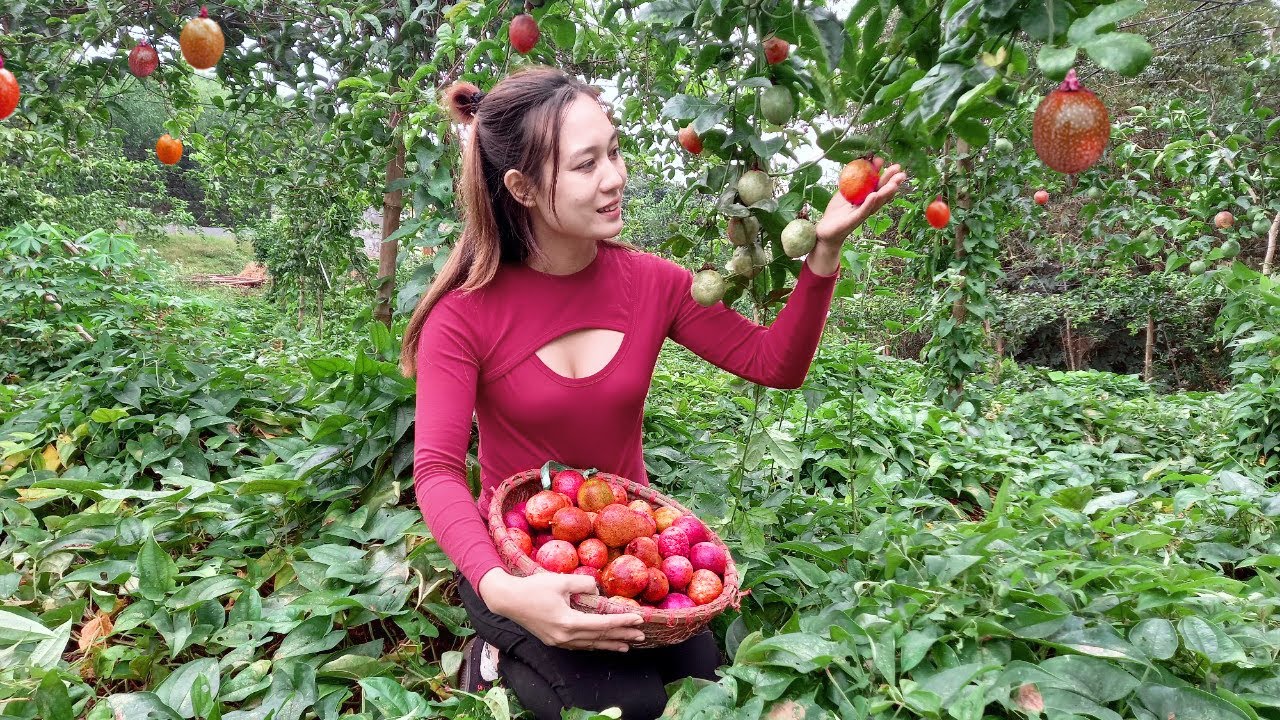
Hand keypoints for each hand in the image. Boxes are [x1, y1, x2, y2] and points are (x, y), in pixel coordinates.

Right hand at [477, 569, 645, 651]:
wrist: (507, 600)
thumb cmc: (533, 588)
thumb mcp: (561, 581)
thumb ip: (584, 584)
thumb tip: (597, 591)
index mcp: (568, 622)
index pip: (603, 624)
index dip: (622, 622)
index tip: (639, 620)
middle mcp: (565, 636)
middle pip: (599, 637)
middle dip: (622, 636)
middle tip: (641, 636)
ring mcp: (558, 641)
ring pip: (590, 644)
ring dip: (610, 644)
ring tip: (627, 646)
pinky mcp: (553, 640)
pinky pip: (580, 645)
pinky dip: (594, 644)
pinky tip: (602, 644)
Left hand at [814, 157, 907, 246]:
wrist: (826, 230)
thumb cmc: (837, 210)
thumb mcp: (846, 190)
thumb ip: (855, 178)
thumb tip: (862, 162)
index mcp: (867, 198)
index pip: (879, 185)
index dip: (885, 175)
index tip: (891, 164)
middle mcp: (868, 206)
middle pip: (883, 193)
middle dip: (893, 182)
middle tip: (901, 172)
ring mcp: (862, 213)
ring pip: (877, 203)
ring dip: (885, 193)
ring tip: (894, 184)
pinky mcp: (854, 220)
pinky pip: (863, 211)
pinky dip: (869, 203)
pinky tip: (874, 195)